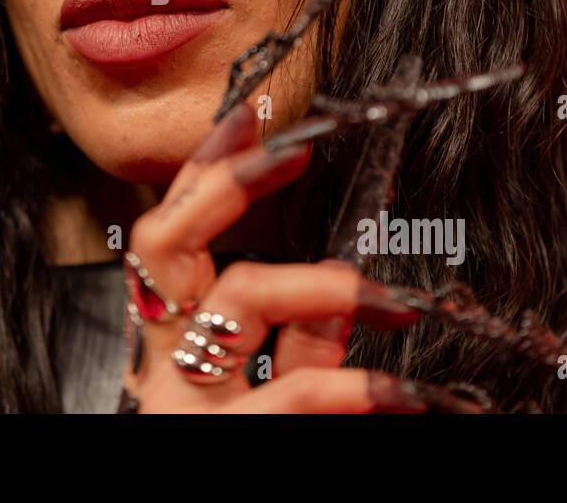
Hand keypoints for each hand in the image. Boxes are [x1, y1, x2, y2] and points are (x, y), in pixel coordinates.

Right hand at [120, 104, 475, 412]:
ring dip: (328, 282)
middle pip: (167, 239)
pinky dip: (360, 384)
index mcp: (166, 342)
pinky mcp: (223, 445)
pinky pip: (299, 391)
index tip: (253, 112)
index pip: (168, 233)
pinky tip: (405, 394)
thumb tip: (349, 294)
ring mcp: (184, 402)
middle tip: (293, 148)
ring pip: (242, 294)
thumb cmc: (246, 454)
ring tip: (392, 299)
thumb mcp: (273, 400)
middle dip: (228, 181)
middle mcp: (161, 361)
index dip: (204, 168)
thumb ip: (304, 347)